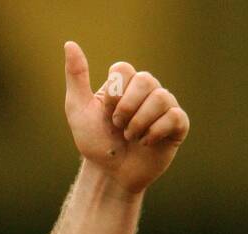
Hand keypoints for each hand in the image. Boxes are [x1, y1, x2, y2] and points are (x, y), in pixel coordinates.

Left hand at [63, 41, 188, 194]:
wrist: (109, 174)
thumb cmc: (95, 142)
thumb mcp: (78, 110)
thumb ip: (76, 77)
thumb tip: (70, 44)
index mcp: (126, 84)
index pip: (123, 69)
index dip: (112, 94)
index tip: (106, 112)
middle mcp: (148, 90)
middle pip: (145, 80)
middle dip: (125, 109)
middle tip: (118, 127)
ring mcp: (165, 106)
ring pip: (160, 98)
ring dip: (138, 125)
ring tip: (131, 138)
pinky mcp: (178, 124)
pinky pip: (174, 117)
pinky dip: (154, 134)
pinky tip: (146, 143)